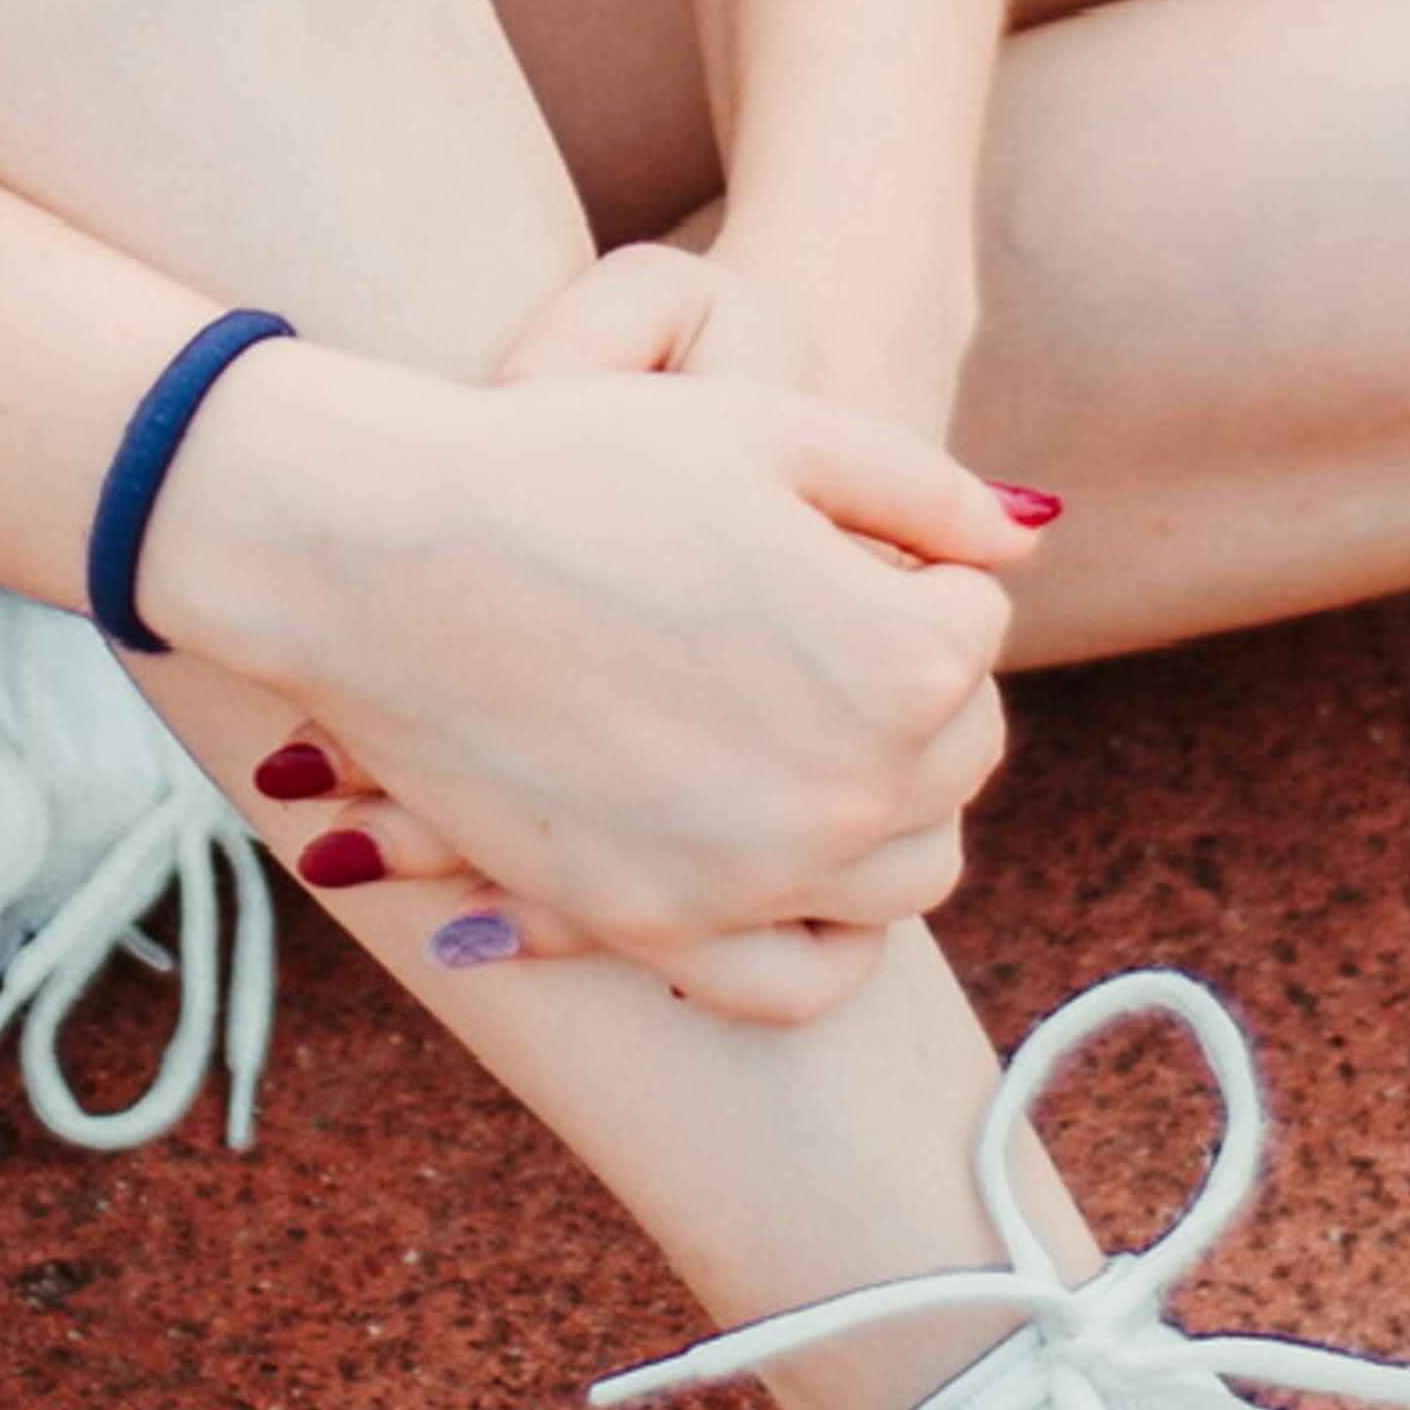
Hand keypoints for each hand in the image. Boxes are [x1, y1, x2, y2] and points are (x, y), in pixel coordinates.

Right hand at [145, 325, 1018, 1020]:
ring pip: (907, 874)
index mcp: (899, 658)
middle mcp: (849, 790)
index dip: (915, 572)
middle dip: (919, 682)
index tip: (839, 543)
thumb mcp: (775, 428)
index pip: (978, 629)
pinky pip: (799, 981)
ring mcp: (754, 876)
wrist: (384, 547)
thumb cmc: (578, 460)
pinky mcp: (657, 928)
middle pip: (960, 754)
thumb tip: (1025, 537)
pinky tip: (800, 873)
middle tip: (827, 625)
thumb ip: (927, 488)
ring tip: (820, 735)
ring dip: (892, 805)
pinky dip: (827, 942)